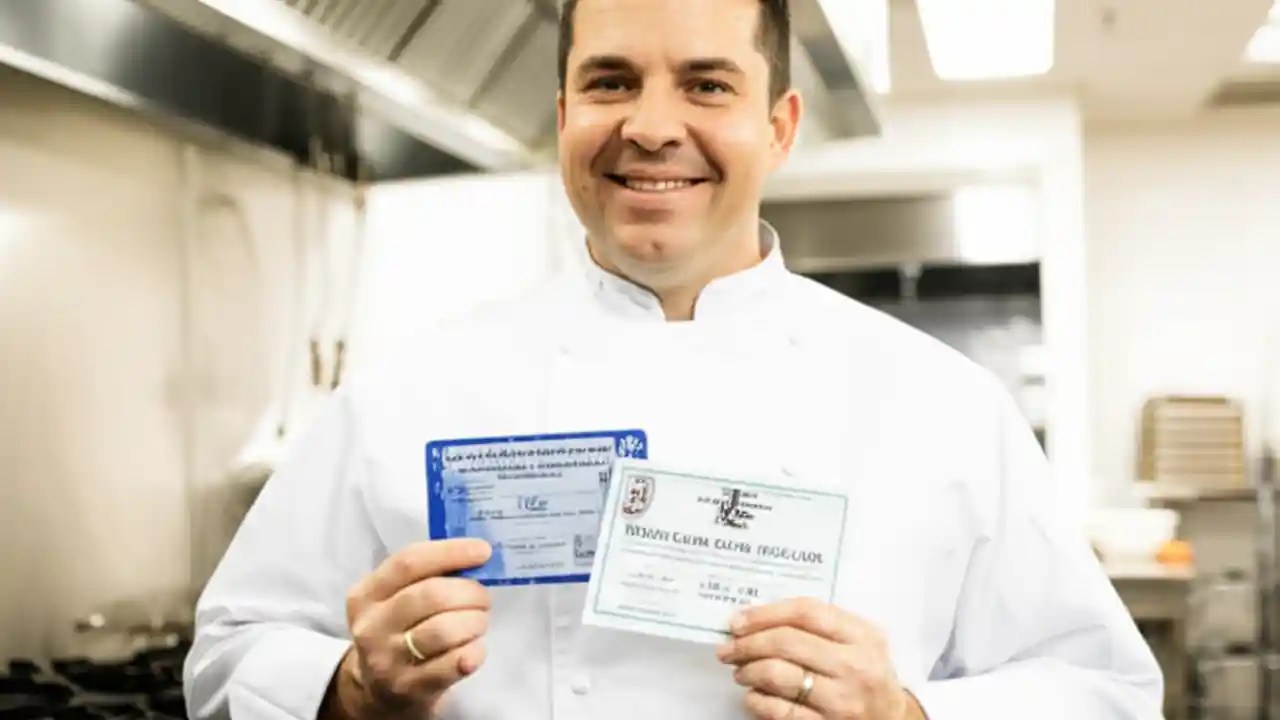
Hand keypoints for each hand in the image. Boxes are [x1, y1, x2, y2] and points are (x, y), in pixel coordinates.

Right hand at [322, 539, 492, 719]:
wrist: (378, 691)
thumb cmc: (398, 631)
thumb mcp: (394, 600)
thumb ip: (426, 575)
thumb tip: (476, 554)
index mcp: (367, 594)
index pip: (409, 562)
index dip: (451, 552)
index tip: (482, 551)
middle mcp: (372, 626)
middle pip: (432, 595)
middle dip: (470, 592)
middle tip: (483, 598)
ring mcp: (388, 660)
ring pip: (444, 630)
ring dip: (474, 622)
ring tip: (478, 623)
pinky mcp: (410, 688)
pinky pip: (453, 664)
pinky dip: (474, 652)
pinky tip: (475, 649)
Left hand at [716, 598, 924, 719]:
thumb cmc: (868, 673)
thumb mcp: (861, 640)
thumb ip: (820, 623)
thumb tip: (758, 614)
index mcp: (862, 636)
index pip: (806, 612)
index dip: (765, 613)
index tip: (739, 620)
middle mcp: (854, 667)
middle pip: (786, 642)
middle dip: (748, 642)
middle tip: (729, 647)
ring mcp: (841, 701)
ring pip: (777, 675)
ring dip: (748, 671)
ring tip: (741, 671)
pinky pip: (779, 711)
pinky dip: (757, 701)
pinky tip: (754, 696)